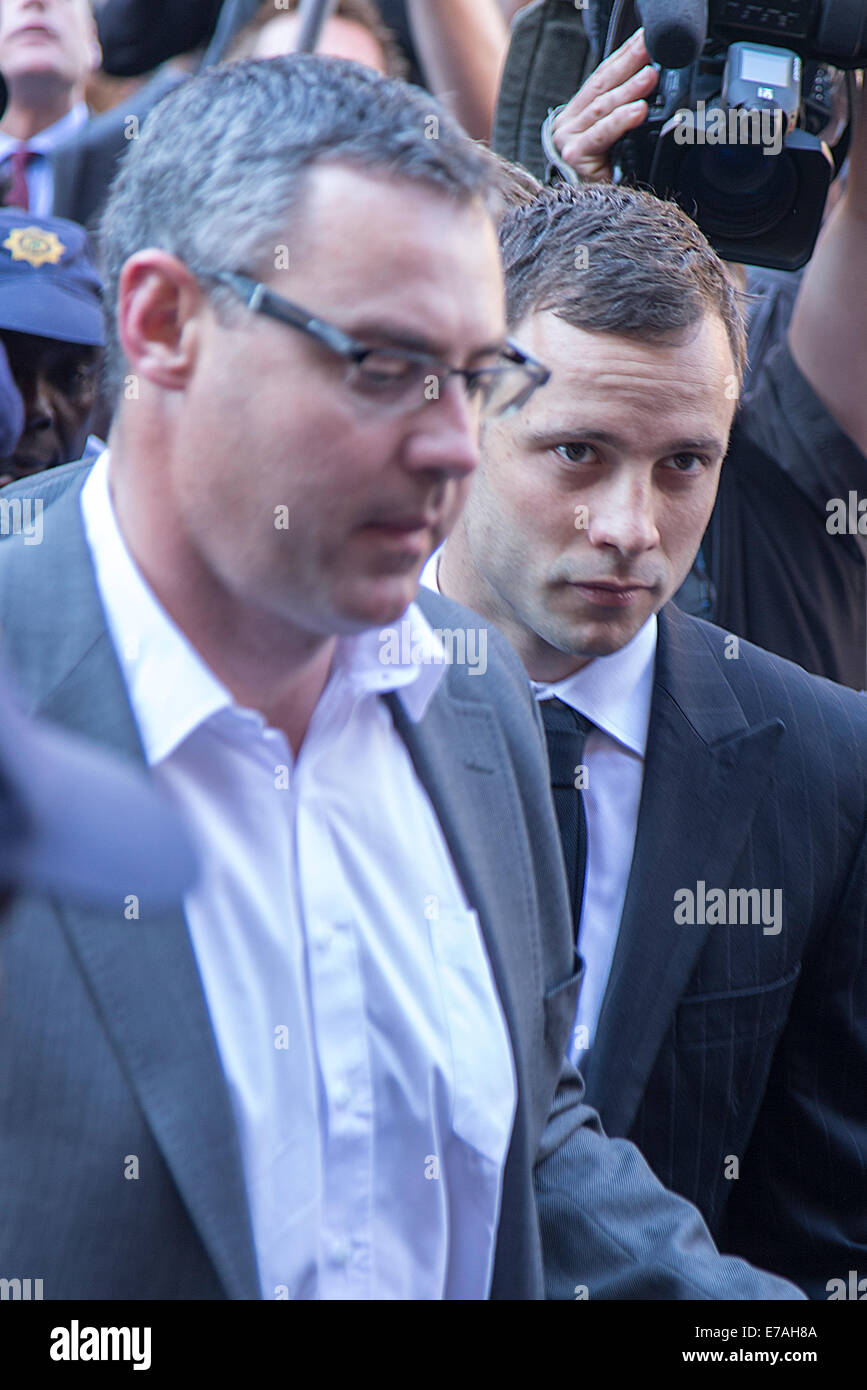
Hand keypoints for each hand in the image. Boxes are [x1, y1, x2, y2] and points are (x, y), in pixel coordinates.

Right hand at [551, 28, 658, 182]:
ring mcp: (569, 138)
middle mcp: (569, 124)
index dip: (623, 56)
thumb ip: (622, 117)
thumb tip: (650, 88)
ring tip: (651, 76)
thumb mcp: (613, 144)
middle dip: (629, 63)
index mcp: (578, 116)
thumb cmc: (601, 182)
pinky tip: (640, 110)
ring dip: (630, 89)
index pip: (602, 77)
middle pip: (603, 85)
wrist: (582, 218)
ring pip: (604, 106)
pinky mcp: (574, 156)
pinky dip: (622, 120)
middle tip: (652, 48)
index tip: (644, 38)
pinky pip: (603, 133)